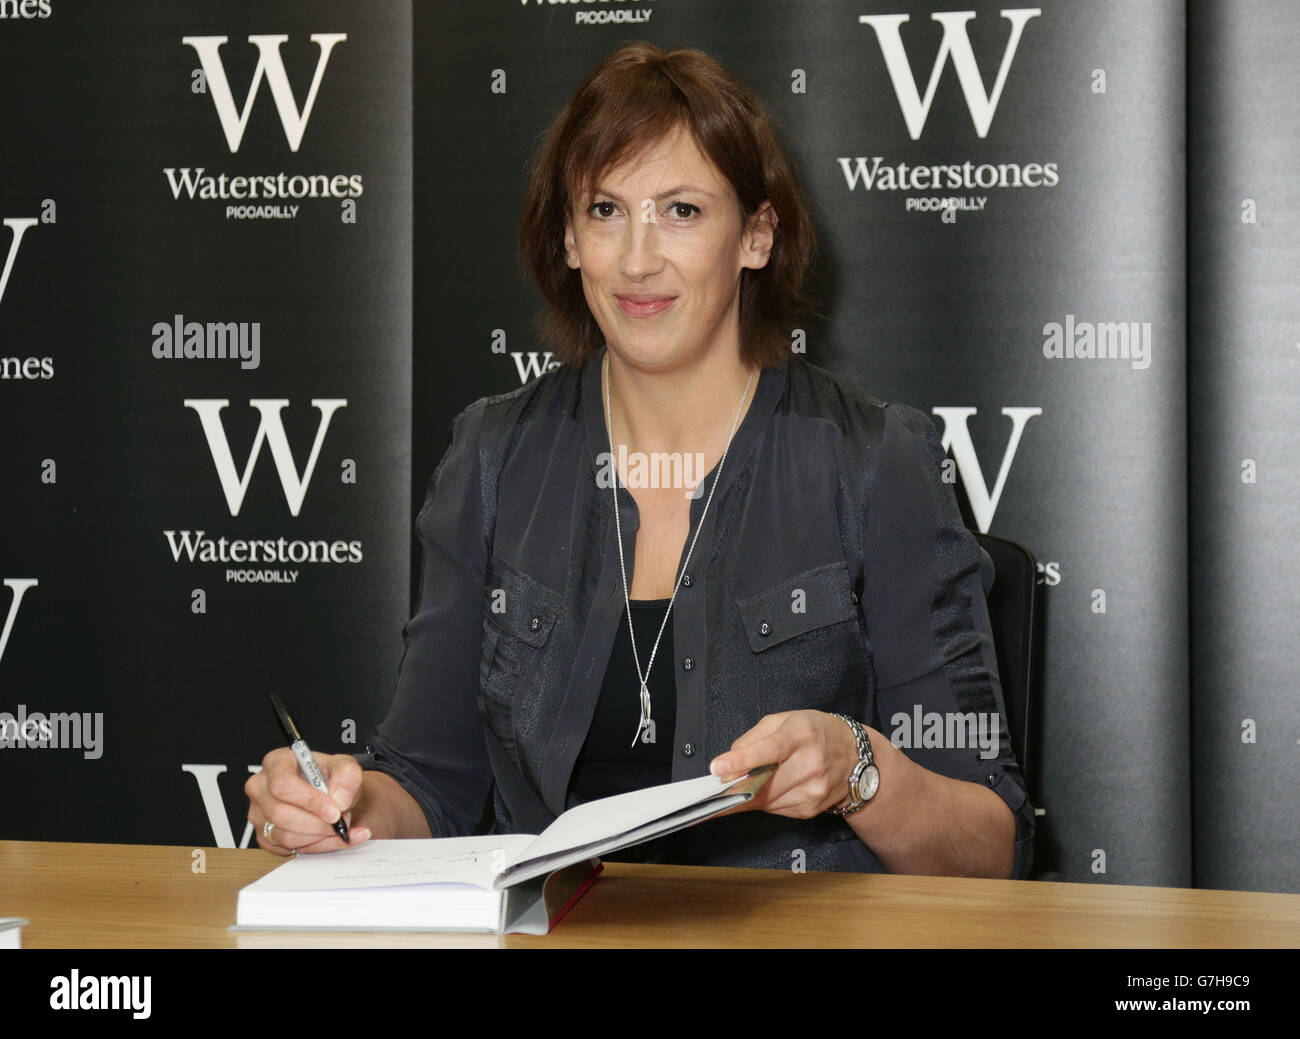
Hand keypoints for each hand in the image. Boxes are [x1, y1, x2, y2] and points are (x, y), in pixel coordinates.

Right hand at [245, 748, 370, 855]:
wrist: (332, 796)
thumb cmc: (332, 778)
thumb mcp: (346, 767)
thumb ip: (347, 777)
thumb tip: (338, 799)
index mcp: (276, 762)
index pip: (282, 783)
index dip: (309, 801)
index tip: (333, 811)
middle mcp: (261, 787)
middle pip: (280, 813)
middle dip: (316, 823)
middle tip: (340, 821)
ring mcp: (259, 814)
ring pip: (284, 835)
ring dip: (318, 836)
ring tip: (339, 827)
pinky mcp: (265, 836)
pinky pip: (287, 849)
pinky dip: (317, 847)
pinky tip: (333, 838)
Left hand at [709, 710, 860, 819]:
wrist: (854, 756)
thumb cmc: (814, 732)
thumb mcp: (783, 720)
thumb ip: (752, 739)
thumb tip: (728, 764)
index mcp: (801, 734)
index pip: (770, 749)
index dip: (742, 760)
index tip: (718, 768)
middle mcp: (811, 763)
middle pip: (763, 783)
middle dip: (735, 787)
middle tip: (717, 786)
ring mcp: (813, 789)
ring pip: (765, 801)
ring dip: (747, 796)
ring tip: (742, 784)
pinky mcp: (811, 808)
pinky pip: (775, 810)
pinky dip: (765, 801)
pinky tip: (770, 789)